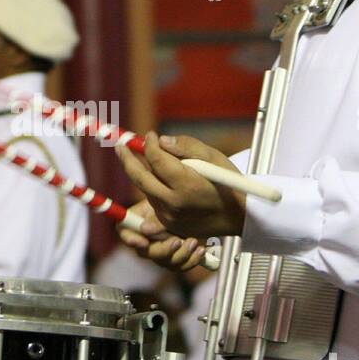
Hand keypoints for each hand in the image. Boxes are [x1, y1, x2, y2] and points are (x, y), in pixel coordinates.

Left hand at [117, 132, 246, 241]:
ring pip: (146, 189)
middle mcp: (174, 203)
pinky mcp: (167, 224)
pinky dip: (153, 188)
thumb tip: (160, 140)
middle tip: (120, 145)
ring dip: (143, 173)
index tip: (150, 135)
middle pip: (140, 178)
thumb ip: (187, 146)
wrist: (238, 217)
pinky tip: (160, 179)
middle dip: (127, 159)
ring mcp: (169, 217)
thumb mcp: (214, 158)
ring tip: (142, 158)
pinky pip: (153, 201)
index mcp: (187, 185)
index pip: (157, 160)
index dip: (149, 144)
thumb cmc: (229, 183)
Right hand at [117, 199, 208, 272]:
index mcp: (137, 222)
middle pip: (145, 253)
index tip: (143, 242)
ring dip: (181, 254)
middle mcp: (144, 239)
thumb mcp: (164, 205)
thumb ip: (154, 217)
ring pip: (164, 262)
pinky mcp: (174, 259)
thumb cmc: (175, 203)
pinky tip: (201, 251)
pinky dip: (191, 260)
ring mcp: (159, 252)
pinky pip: (179, 266)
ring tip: (194, 242)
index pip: (124, 231)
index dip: (131, 239)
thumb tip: (145, 229)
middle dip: (163, 249)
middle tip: (177, 241)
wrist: (196, 210)